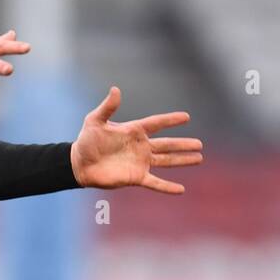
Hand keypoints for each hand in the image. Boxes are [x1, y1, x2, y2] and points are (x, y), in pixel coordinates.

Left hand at [69, 86, 202, 194]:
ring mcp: (140, 163)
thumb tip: (115, 90)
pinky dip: (167, 187)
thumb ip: (107, 107)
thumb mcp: (95, 121)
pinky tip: (181, 190)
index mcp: (134, 131)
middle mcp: (141, 147)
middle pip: (167, 144)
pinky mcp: (136, 178)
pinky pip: (155, 183)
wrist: (79, 164)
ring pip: (166, 161)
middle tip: (200, 144)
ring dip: (182, 161)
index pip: (157, 123)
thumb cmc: (86, 141)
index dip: (171, 120)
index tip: (186, 117)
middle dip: (183, 145)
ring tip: (198, 158)